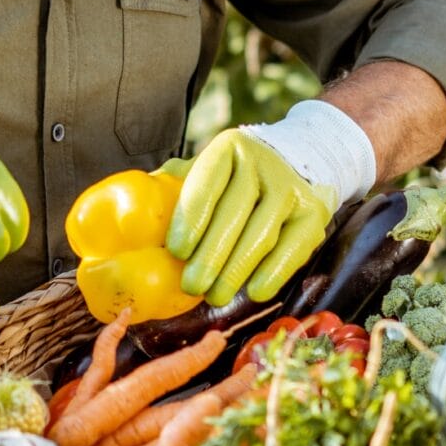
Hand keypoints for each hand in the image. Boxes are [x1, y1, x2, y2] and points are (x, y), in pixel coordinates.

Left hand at [165, 129, 338, 305]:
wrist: (298, 162)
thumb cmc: (236, 176)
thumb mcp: (208, 168)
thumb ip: (175, 185)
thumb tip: (132, 213)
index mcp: (228, 148)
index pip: (207, 183)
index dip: (191, 218)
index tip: (176, 252)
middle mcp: (263, 163)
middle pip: (234, 213)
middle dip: (211, 255)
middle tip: (192, 286)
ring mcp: (292, 188)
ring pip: (262, 234)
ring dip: (237, 270)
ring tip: (216, 296)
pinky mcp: (314, 213)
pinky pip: (293, 248)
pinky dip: (273, 273)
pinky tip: (255, 292)